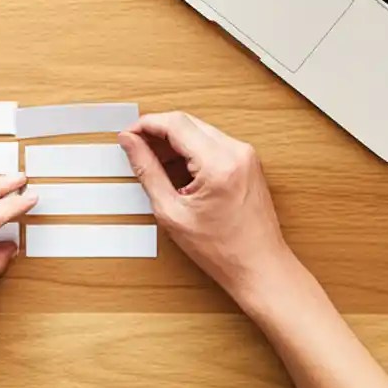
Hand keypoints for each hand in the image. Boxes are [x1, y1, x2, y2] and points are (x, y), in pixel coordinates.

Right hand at [119, 112, 290, 301]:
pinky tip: (176, 169)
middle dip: (157, 132)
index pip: (175, 123)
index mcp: (218, 164)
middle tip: (136, 148)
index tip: (129, 134)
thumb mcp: (172, 212)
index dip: (146, 124)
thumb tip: (131, 144)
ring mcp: (245, 154)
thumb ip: (147, 171)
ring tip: (155, 164)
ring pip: (198, 130)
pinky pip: (212, 142)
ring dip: (173, 141)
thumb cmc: (223, 249)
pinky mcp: (247, 161)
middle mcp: (236, 152)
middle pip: (186, 122)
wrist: (259, 266)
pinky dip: (190, 150)